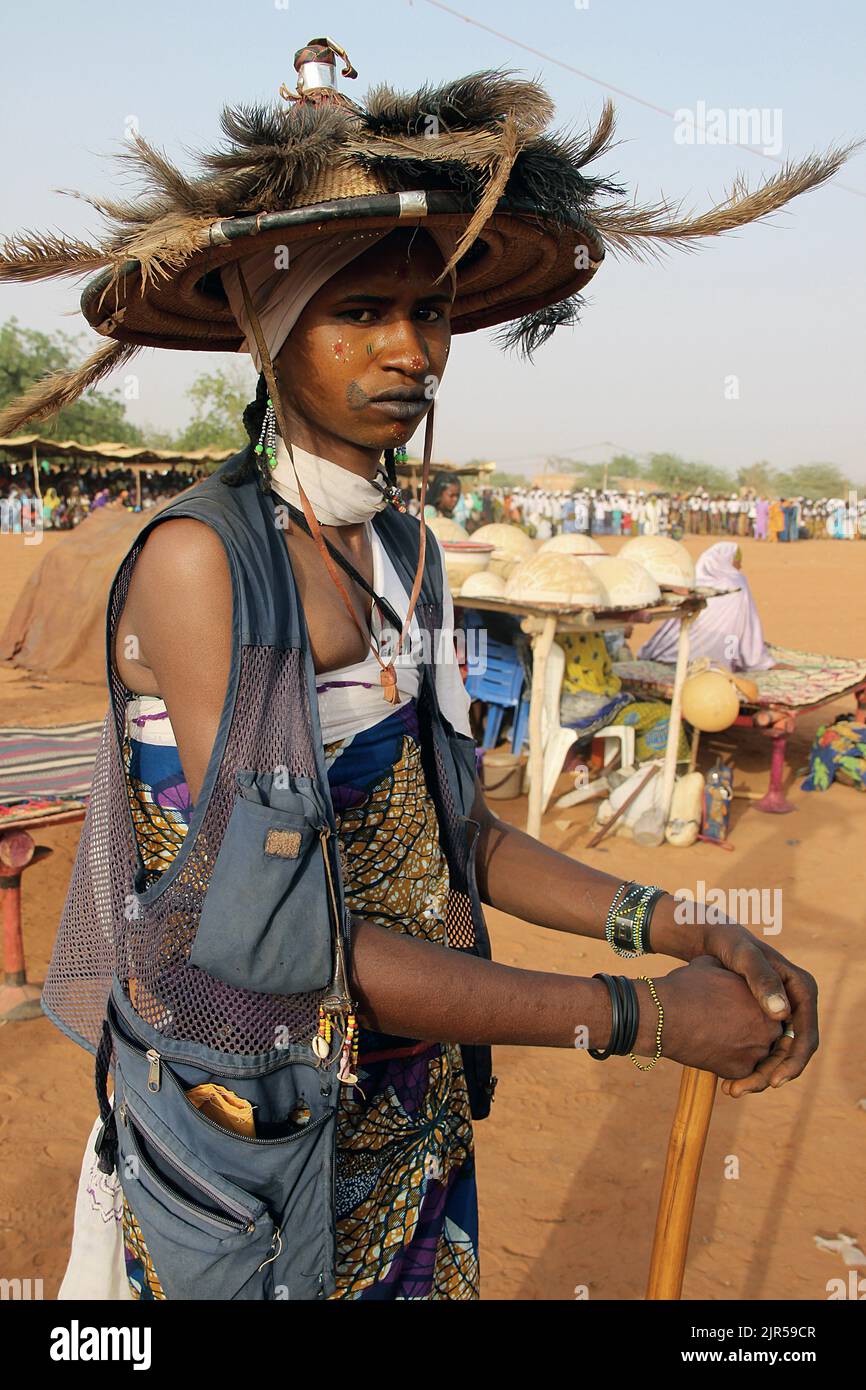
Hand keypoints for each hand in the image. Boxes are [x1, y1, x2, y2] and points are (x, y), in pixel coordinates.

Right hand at [637, 956, 783, 1080]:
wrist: (664, 1015)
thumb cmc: (686, 987)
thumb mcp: (712, 966)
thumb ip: (730, 972)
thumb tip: (725, 968)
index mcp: (767, 999)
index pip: (770, 1007)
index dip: (752, 1007)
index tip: (734, 1006)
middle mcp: (768, 1027)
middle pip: (766, 1032)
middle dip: (750, 1029)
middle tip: (728, 1025)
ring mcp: (756, 1051)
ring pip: (755, 1052)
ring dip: (741, 1047)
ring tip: (716, 1038)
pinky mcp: (740, 1071)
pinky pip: (741, 1070)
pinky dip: (729, 1063)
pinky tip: (710, 1051)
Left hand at [694, 923, 818, 1096]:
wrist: (713, 939)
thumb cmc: (729, 944)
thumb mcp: (743, 956)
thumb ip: (761, 980)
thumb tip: (781, 1014)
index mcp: (802, 988)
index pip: (807, 1036)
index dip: (792, 1063)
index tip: (773, 1081)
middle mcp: (797, 1003)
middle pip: (796, 1051)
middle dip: (775, 1074)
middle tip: (746, 1089)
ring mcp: (783, 1011)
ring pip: (780, 1054)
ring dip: (762, 1073)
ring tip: (736, 1087)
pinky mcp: (766, 1017)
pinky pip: (766, 1047)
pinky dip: (752, 1063)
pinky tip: (731, 1075)